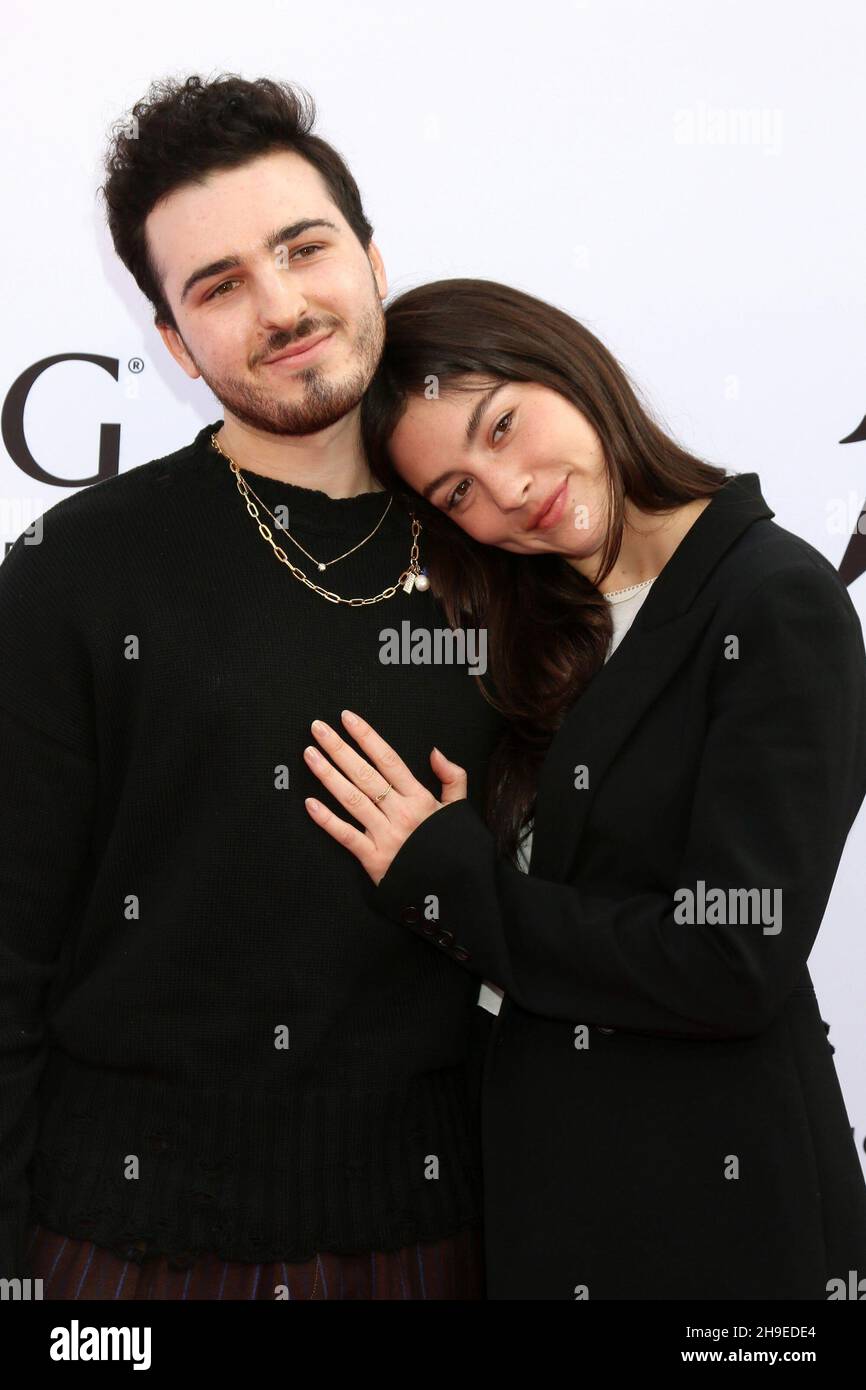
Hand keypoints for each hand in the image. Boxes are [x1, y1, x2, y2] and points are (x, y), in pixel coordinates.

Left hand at [302, 709, 467, 884]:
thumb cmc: (456, 850)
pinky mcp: (374, 860)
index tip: (347, 718)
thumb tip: (434, 751)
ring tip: (310, 754)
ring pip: (352, 799)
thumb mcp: (460, 811)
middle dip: (339, 749)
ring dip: (328, 775)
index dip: (367, 737)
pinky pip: (346, 836)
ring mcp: (386, 836)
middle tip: (318, 728)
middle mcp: (401, 813)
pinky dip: (327, 820)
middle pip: (365, 774)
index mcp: (420, 799)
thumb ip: (452, 778)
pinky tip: (310, 803)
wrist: (458, 892)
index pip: (388, 760)